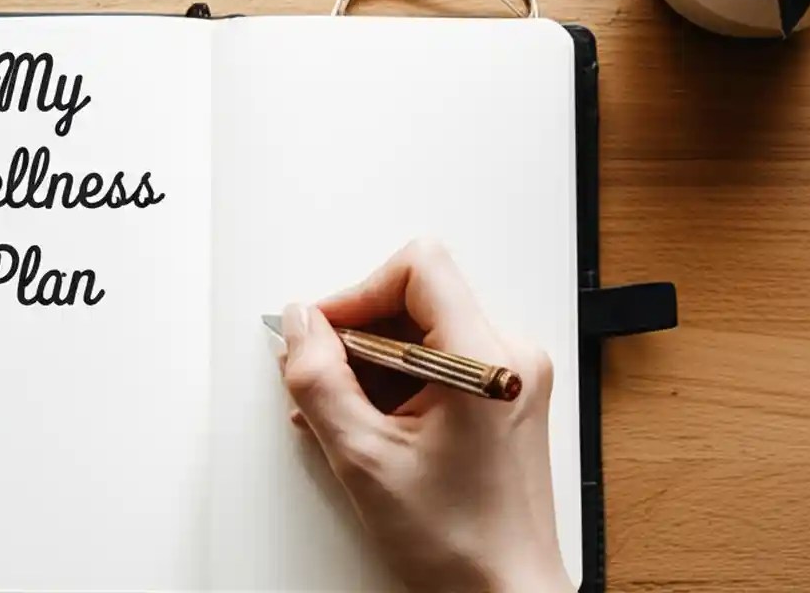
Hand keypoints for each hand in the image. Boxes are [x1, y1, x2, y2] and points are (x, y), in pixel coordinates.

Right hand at [278, 240, 573, 592]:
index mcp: (486, 359)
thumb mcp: (365, 457)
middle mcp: (509, 356)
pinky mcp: (501, 394)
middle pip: (416, 296)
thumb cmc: (460, 543)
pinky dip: (394, 382)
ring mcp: (509, 375)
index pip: (419, 267)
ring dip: (370, 363)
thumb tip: (300, 325)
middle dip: (357, 335)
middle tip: (323, 381)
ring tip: (342, 416)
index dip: (358, 292)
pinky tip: (368, 423)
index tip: (323, 332)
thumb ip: (320, 379)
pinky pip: (436, 360)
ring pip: (421, 329)